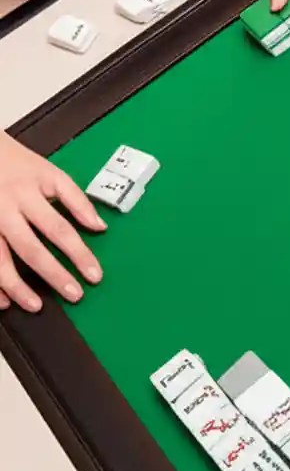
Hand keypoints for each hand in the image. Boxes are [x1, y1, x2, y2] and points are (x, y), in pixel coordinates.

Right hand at [0, 132, 104, 311]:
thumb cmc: (18, 164)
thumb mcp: (50, 173)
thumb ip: (76, 200)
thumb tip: (100, 226)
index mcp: (29, 194)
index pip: (60, 229)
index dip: (79, 254)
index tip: (95, 275)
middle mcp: (5, 210)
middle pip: (30, 248)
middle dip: (53, 274)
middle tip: (74, 295)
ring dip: (16, 286)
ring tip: (36, 306)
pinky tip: (3, 301)